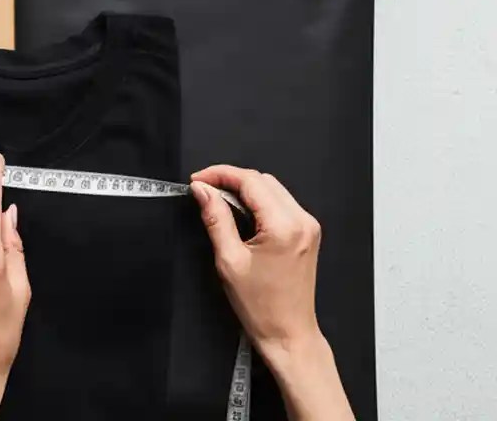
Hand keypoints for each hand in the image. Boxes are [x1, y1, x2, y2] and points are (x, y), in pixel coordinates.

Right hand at [190, 165, 353, 420]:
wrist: (288, 332)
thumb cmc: (260, 305)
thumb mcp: (229, 260)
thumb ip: (216, 218)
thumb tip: (203, 190)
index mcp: (284, 226)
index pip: (251, 181)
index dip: (220, 174)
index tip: (198, 180)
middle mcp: (302, 221)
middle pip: (263, 180)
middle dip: (231, 179)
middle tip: (203, 189)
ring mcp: (308, 226)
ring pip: (272, 189)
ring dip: (244, 189)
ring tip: (217, 200)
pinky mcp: (307, 232)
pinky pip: (281, 203)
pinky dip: (258, 201)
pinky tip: (239, 212)